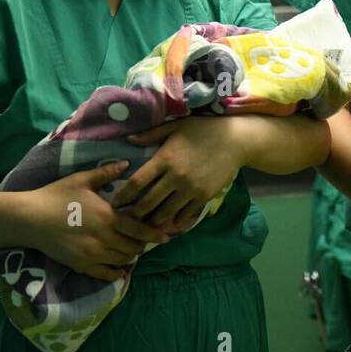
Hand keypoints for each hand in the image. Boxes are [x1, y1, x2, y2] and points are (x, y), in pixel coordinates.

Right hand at [25, 162, 165, 281]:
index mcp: (108, 216)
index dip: (154, 234)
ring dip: (130, 256)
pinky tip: (120, 269)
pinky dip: (117, 273)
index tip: (165, 236)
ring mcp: (93, 254)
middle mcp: (105, 238)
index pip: (139, 229)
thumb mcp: (82, 179)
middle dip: (142, 245)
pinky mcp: (81, 265)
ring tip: (132, 250)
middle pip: (134, 248)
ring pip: (123, 261)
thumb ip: (107, 173)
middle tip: (144, 241)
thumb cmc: (56, 196)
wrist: (30, 218)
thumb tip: (127, 163)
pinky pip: (106, 274)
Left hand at [114, 116, 245, 231]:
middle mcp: (175, 177)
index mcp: (165, 159)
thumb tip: (128, 140)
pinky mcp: (204, 197)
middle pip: (148, 202)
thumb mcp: (176, 126)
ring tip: (143, 225)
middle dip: (134, 213)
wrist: (236, 140)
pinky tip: (167, 224)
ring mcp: (191, 189)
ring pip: (165, 213)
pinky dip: (174, 221)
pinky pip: (185, 215)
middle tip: (125, 219)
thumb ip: (151, 135)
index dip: (123, 195)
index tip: (115, 203)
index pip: (137, 182)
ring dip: (152, 221)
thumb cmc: (203, 129)